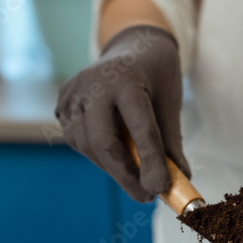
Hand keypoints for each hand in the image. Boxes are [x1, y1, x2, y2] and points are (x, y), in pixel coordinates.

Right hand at [55, 25, 188, 202]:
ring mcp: (73, 92)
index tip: (160, 191)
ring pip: (87, 146)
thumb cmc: (156, 77)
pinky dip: (98, 156)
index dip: (151, 164)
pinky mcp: (62, 103)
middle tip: (146, 197)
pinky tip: (115, 155)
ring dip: (112, 168)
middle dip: (126, 176)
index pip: (140, 128)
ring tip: (135, 176)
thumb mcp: (171, 104)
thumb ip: (172, 144)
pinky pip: (77, 141)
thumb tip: (180, 182)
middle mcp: (94, 84)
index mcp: (127, 79)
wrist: (133, 45)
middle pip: (104, 142)